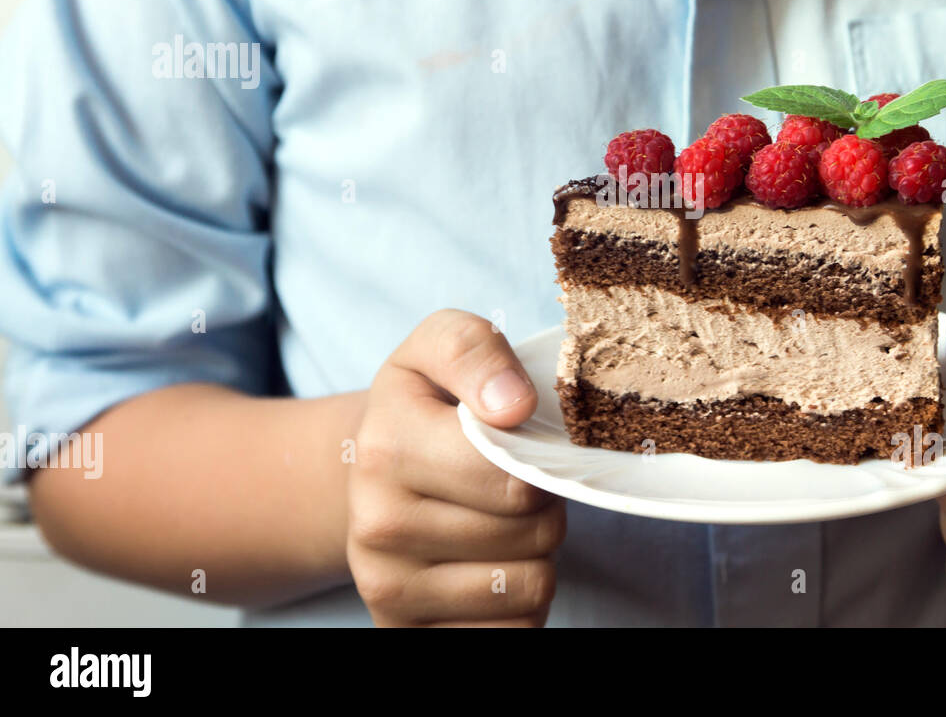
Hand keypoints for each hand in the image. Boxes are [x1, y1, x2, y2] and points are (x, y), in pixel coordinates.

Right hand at [347, 310, 564, 626]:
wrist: (365, 468)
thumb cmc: (422, 403)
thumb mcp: (440, 346)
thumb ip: (476, 352)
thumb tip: (512, 404)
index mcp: (386, 449)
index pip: (513, 478)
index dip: (542, 461)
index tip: (524, 443)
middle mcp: (377, 527)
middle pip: (532, 532)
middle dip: (543, 504)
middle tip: (515, 481)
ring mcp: (388, 589)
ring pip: (531, 587)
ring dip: (536, 552)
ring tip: (500, 520)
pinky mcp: (406, 634)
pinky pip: (515, 633)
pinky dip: (520, 603)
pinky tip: (491, 565)